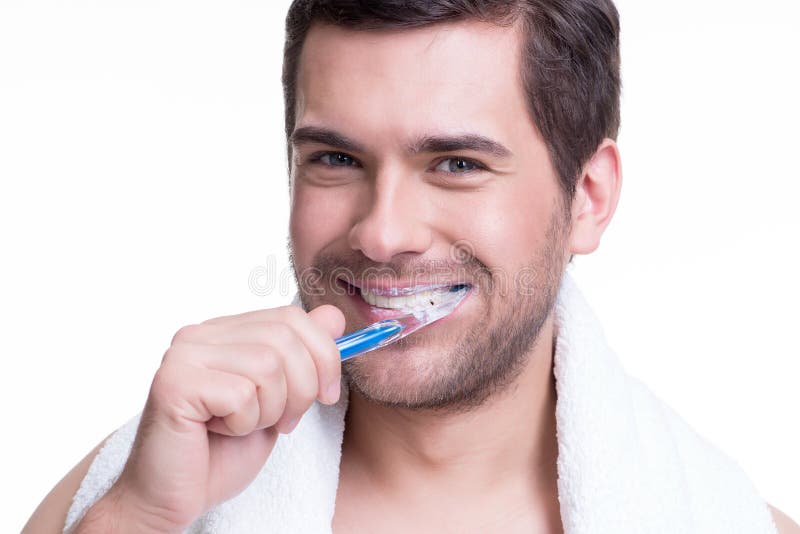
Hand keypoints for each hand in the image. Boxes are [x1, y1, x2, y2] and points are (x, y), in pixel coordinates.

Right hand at [96, 304, 344, 530]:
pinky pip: (241, 394)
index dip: (324, 354)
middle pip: (284, 338)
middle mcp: (200, 334)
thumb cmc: (223, 452)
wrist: (172, 498)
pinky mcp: (173, 383)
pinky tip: (220, 432)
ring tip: (246, 426)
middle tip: (284, 422)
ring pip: (267, 365)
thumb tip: (334, 316)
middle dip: (303, 388)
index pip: (291, 317)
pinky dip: (244, 423)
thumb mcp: (279, 399)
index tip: (327, 393)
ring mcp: (183, 355)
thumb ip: (303, 356)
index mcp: (225, 331)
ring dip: (271, 409)